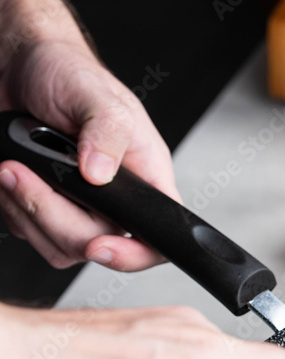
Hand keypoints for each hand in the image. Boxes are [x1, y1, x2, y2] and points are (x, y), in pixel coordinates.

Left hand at [0, 0, 177, 270]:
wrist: (19, 66)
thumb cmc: (69, 74)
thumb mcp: (96, 96)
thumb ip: (107, 134)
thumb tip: (100, 174)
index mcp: (145, 179)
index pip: (158, 237)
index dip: (134, 254)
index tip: (100, 245)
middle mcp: (117, 201)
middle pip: (93, 243)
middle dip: (51, 215)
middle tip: (22, 175)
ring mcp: (79, 208)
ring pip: (58, 245)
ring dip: (24, 209)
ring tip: (11, 167)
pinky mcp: (46, 208)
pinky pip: (29, 233)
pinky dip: (11, 206)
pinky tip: (11, 174)